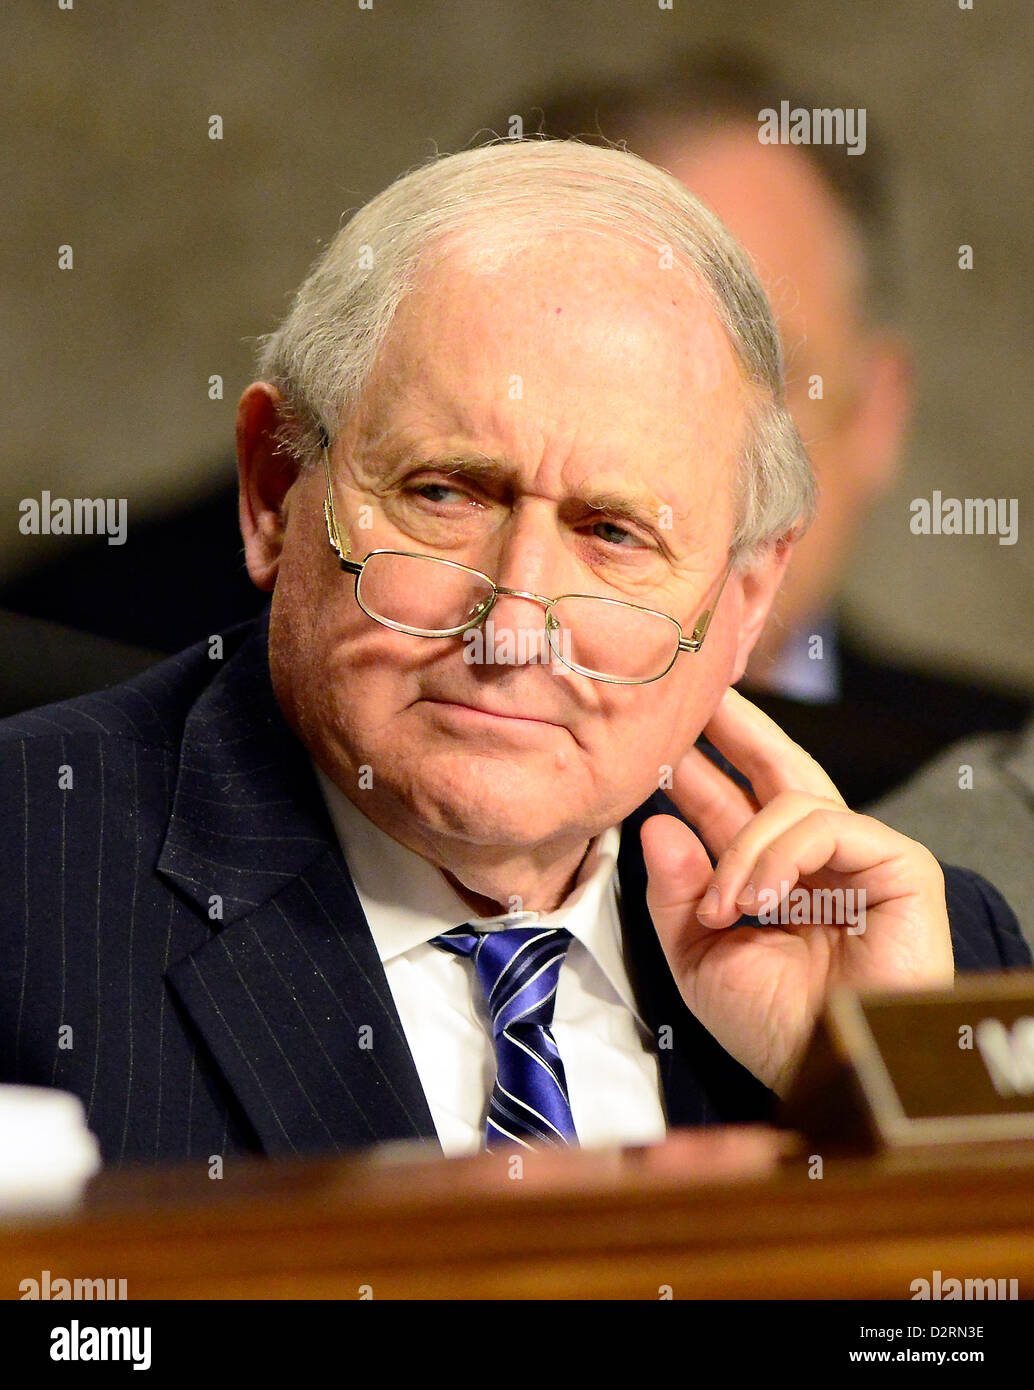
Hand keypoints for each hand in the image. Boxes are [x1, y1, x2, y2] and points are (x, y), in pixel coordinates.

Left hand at [642, 687, 953, 1096]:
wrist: (826, 1074)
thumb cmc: (771, 1025)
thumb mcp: (698, 955)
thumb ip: (674, 891)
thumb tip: (656, 825)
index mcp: (771, 874)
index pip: (732, 800)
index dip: (699, 764)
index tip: (659, 731)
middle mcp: (817, 856)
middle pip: (777, 767)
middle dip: (736, 728)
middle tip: (697, 693)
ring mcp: (860, 856)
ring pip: (791, 800)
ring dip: (741, 848)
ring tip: (725, 906)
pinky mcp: (900, 865)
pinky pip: (828, 825)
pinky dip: (781, 856)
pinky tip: (759, 899)